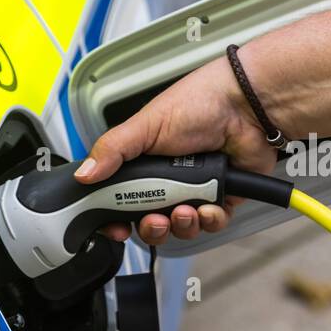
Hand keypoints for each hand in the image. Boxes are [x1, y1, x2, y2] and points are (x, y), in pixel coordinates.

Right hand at [74, 55, 273, 244]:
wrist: (246, 106)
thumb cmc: (198, 103)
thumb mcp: (145, 125)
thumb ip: (113, 149)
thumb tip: (84, 174)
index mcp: (143, 161)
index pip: (121, 197)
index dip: (116, 217)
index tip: (115, 227)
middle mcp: (167, 178)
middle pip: (149, 219)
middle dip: (151, 226)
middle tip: (154, 218)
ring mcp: (194, 189)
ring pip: (180, 227)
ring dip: (181, 224)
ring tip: (185, 209)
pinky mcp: (222, 198)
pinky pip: (211, 224)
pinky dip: (209, 220)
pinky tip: (209, 206)